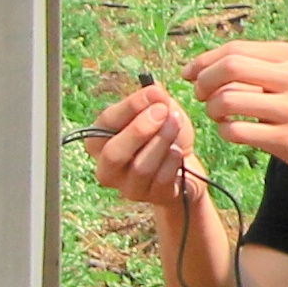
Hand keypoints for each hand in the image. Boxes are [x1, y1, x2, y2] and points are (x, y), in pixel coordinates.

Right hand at [80, 75, 207, 215]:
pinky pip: (161, 180)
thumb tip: (153, 89)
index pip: (105, 123)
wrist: (187, 167)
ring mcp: (128, 187)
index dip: (130, 106)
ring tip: (176, 124)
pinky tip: (180, 151)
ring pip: (140, 168)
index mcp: (100, 141)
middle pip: (114, 154)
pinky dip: (172, 161)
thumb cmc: (164, 136)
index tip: (154, 93)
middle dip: (140, 130)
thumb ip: (154, 99)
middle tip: (163, 111)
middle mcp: (108, 168)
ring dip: (161, 141)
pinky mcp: (151, 197)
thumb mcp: (160, 111)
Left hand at [185, 37, 287, 197]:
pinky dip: (225, 131)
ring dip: (213, 109)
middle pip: (229, 67)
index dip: (205, 60)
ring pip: (228, 100)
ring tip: (220, 116)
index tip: (190, 73)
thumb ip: (270, 67)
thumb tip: (218, 64)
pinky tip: (232, 132)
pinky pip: (238, 131)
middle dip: (204, 81)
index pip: (236, 49)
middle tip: (201, 95)